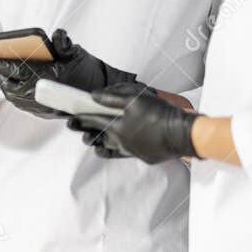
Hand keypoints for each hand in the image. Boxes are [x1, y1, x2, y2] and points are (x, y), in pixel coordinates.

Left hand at [0, 28, 138, 118]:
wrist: (101, 94)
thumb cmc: (88, 71)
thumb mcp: (76, 53)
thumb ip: (63, 43)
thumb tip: (57, 35)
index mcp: (48, 76)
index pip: (16, 69)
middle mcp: (43, 93)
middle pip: (11, 84)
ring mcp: (43, 105)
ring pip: (14, 97)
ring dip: (4, 84)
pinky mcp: (44, 113)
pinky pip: (22, 105)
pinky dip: (13, 95)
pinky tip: (11, 85)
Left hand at [66, 82, 196, 163]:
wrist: (183, 134)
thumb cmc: (161, 114)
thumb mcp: (136, 98)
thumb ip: (113, 96)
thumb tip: (94, 96)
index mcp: (118, 125)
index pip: (93, 120)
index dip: (80, 118)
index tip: (69, 118)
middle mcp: (121, 140)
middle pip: (98, 135)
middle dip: (85, 131)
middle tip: (75, 129)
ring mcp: (132, 150)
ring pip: (109, 147)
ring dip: (98, 143)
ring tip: (91, 141)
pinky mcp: (142, 156)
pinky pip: (122, 154)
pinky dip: (113, 151)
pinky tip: (109, 149)